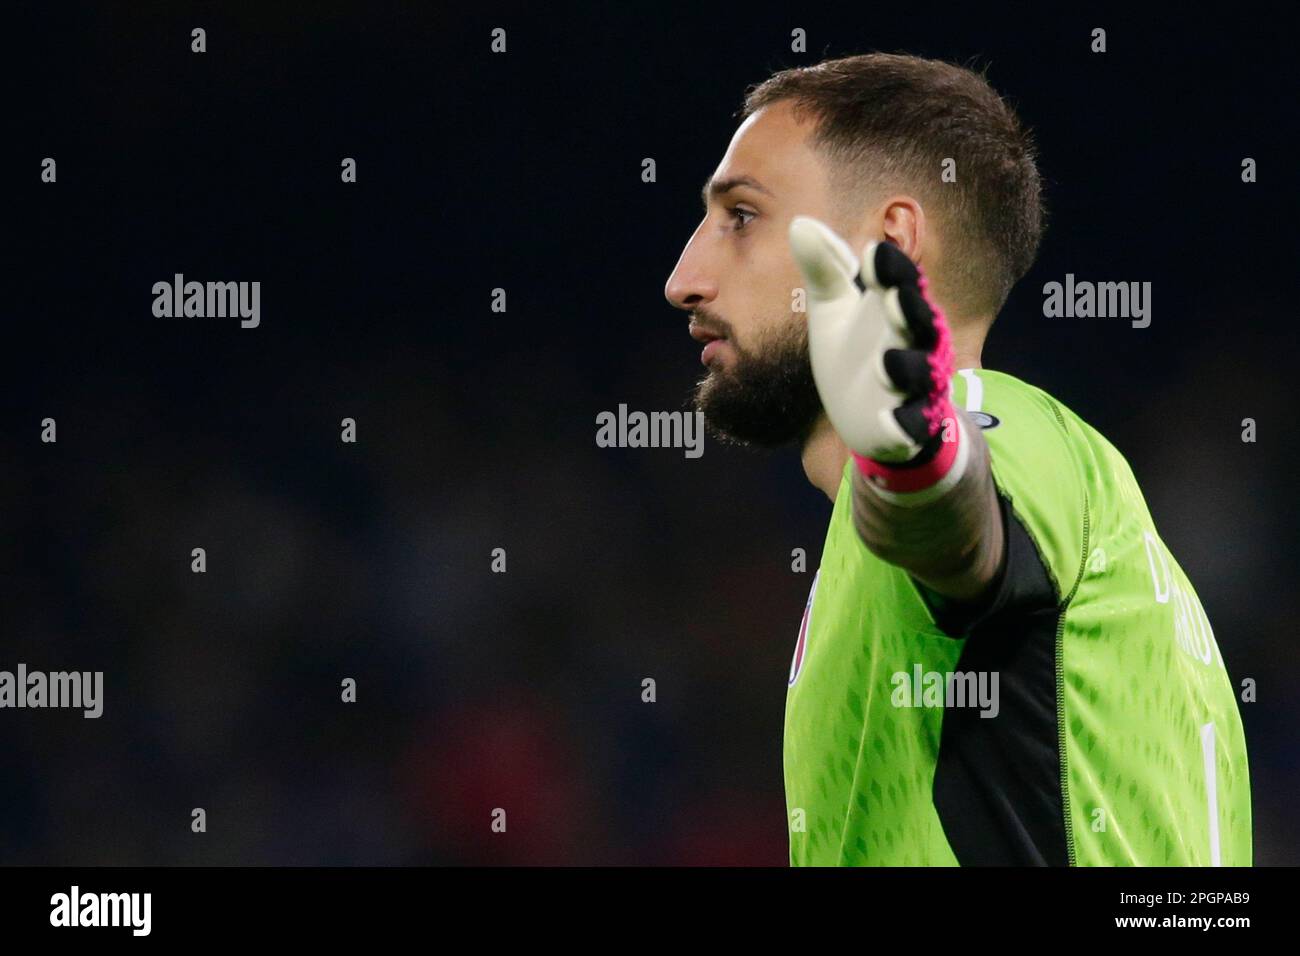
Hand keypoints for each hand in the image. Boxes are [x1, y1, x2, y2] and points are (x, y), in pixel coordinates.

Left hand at [789, 216, 962, 495]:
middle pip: (919, 324)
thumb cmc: (856, 352)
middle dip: (908, 311)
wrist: (873, 417)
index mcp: (895, 308)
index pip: (898, 282)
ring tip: (885, 362)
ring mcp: (914, 387)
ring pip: (921, 374)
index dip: (889, 270)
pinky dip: (904, 425)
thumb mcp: (834, 309)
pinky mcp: (908, 426)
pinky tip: (891, 424)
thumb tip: (799, 221)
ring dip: (906, 368)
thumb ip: (824, 269)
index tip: (871, 253)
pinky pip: (912, 425)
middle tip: (892, 299)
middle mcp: (913, 343)